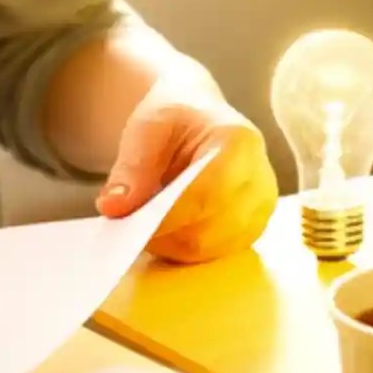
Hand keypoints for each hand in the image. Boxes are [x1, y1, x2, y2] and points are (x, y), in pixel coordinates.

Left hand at [95, 81, 277, 263]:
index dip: (167, 217)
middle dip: (164, 234)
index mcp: (239, 143)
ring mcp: (260, 210)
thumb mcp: (146, 129)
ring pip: (209, 248)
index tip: (130, 225)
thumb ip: (131, 168)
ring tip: (147, 222)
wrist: (201, 118)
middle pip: (209, 229)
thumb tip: (113, 208)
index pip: (206, 195)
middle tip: (129, 226)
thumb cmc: (177, 118)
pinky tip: (167, 228)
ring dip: (170, 244)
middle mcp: (260, 180)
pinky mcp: (252, 230)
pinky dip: (182, 248)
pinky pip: (212, 254)